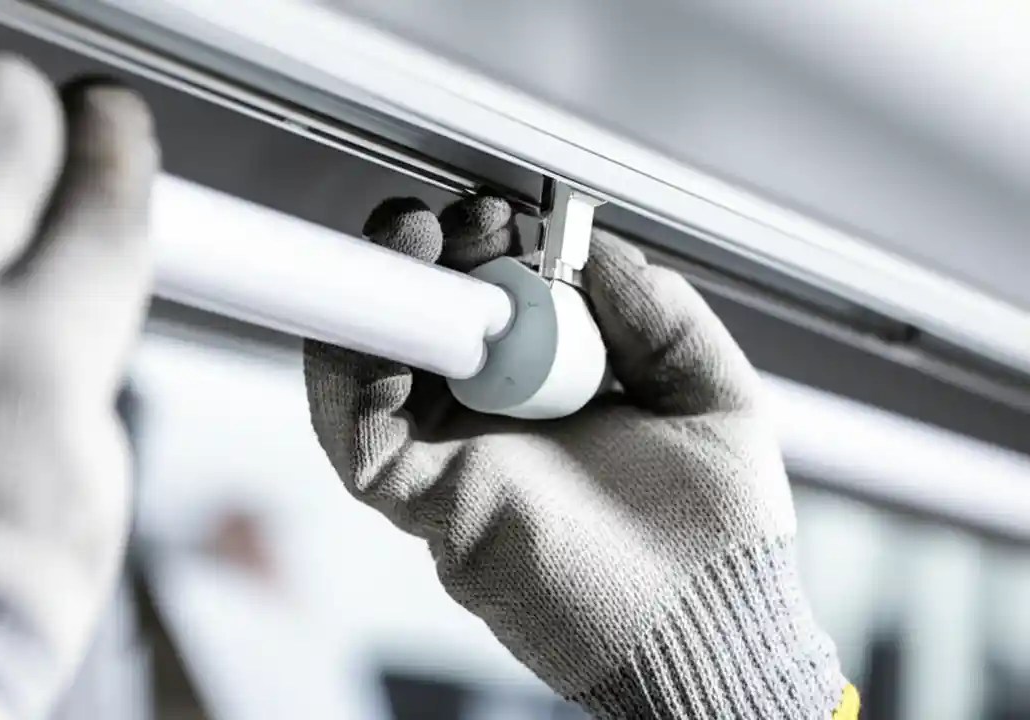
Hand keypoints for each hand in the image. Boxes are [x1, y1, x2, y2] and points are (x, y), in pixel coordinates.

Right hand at [304, 196, 845, 716]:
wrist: (710, 632)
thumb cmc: (718, 537)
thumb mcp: (712, 395)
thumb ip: (662, 317)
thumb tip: (598, 252)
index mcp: (554, 392)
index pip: (494, 305)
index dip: (486, 252)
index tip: (505, 216)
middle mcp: (493, 422)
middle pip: (426, 325)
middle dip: (428, 258)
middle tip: (453, 223)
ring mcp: (454, 460)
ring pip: (377, 370)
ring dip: (383, 298)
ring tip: (411, 243)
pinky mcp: (430, 504)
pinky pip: (358, 438)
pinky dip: (345, 377)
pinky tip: (367, 325)